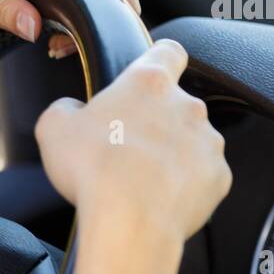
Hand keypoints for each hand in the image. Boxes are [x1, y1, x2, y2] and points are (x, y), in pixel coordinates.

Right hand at [33, 40, 231, 243]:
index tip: (149, 77)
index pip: (168, 52)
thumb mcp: (54, 128)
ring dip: (172, 154)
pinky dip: (186, 185)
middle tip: (126, 148)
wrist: (131, 222)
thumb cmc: (94, 169)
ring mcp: (208, 142)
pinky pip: (203, 176)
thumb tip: (72, 111)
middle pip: (176, 105)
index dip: (159, 61)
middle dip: (156, 122)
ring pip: (191, 141)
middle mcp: (187, 106)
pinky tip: (160, 198)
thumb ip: (65, 108)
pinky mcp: (219, 177)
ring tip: (142, 180)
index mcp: (149, 83)